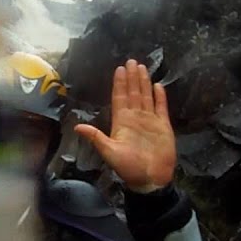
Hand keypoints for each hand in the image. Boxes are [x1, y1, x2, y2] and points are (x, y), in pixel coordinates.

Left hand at [74, 59, 176, 193]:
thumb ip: (95, 137)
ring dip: (144, 83)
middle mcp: (135, 118)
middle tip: (131, 61)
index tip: (119, 69)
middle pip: (133, 93)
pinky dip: (160, 97)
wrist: (150, 179)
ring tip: (142, 68)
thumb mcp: (109, 152)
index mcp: (122, 122)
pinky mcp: (163, 126)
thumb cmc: (129, 168)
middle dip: (132, 78)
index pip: (119, 98)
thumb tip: (77, 127)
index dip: (119, 84)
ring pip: (146, 97)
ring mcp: (150, 121)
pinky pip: (161, 108)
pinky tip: (158, 86)